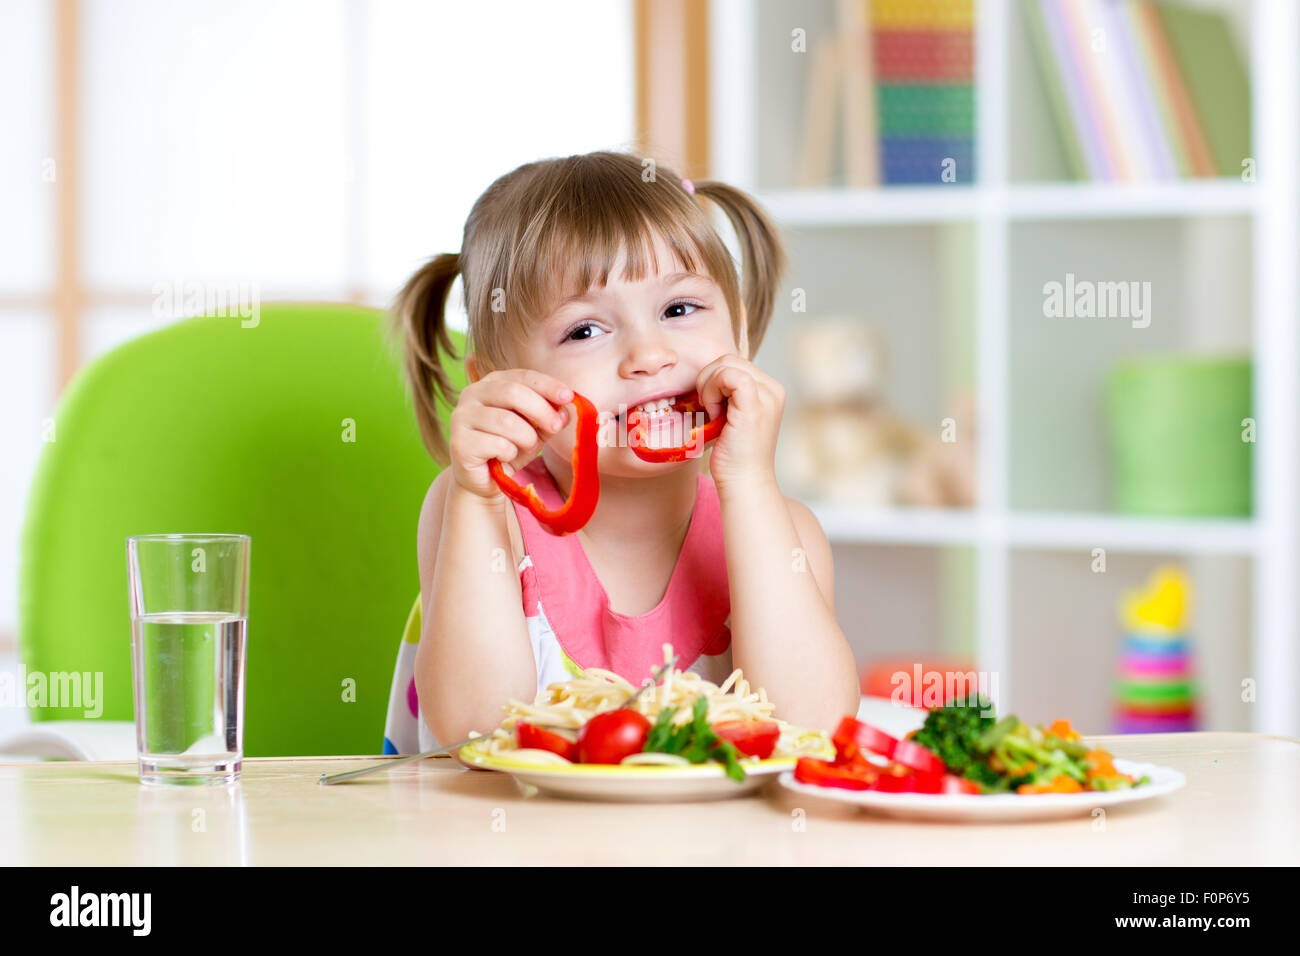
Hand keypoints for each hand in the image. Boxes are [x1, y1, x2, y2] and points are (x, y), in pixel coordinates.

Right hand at [448, 369, 574, 499]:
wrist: (484, 480)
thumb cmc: (509, 448)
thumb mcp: (535, 429)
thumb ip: (550, 417)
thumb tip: (565, 410)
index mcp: (491, 383)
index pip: (522, 376)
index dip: (547, 385)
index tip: (568, 396)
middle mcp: (471, 394)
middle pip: (513, 392)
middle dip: (541, 410)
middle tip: (556, 427)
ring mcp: (461, 417)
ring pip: (506, 421)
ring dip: (526, 438)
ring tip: (525, 447)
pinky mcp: (459, 443)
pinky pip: (497, 445)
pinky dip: (510, 454)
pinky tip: (504, 458)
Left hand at [696, 355, 784, 491]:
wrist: (743, 482)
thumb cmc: (733, 454)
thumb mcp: (731, 415)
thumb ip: (727, 393)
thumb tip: (706, 375)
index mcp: (769, 390)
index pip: (734, 363)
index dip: (714, 378)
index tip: (710, 404)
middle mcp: (773, 389)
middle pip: (729, 359)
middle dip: (708, 379)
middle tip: (707, 407)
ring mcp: (767, 396)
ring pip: (726, 364)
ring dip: (708, 385)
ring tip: (712, 411)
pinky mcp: (754, 405)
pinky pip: (728, 375)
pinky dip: (712, 389)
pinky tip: (714, 412)